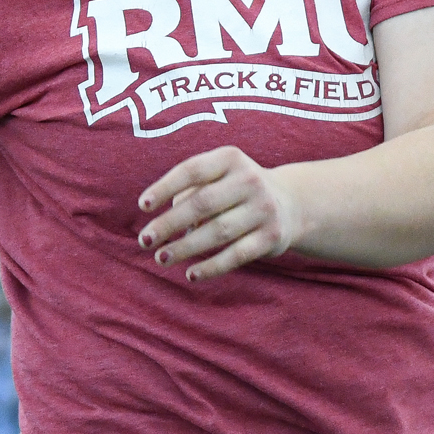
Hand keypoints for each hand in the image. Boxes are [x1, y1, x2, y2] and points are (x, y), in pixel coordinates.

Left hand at [136, 146, 304, 280]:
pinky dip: (211, 266)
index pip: (192, 170)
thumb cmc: (235, 190)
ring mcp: (263, 209)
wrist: (290, 204)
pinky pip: (236, 255)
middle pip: (202, 203)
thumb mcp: (217, 178)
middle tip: (145, 240)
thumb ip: (189, 193)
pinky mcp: (272, 237)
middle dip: (169, 223)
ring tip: (161, 257)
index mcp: (230, 159)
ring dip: (185, 247)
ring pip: (217, 231)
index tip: (143, 206)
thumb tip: (165, 224)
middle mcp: (249, 180)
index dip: (165, 187)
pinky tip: (190, 274)